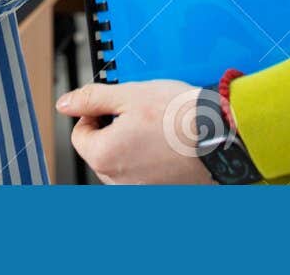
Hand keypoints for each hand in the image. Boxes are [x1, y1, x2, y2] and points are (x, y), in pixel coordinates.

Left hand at [58, 81, 214, 184]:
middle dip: (115, 130)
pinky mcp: (163, 194)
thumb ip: (91, 98)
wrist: (223, 134)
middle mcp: (119, 182)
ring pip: (125, 163)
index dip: (95, 113)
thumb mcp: (129, 94)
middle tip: (142, 114)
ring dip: (134, 145)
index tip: (115, 104)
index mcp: (104, 156)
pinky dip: (153, 160)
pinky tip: (169, 144)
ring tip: (160, 129)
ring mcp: (142, 191)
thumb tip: (66, 103)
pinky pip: (147, 174)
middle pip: (102, 151)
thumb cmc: (180, 115)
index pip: (81, 134)